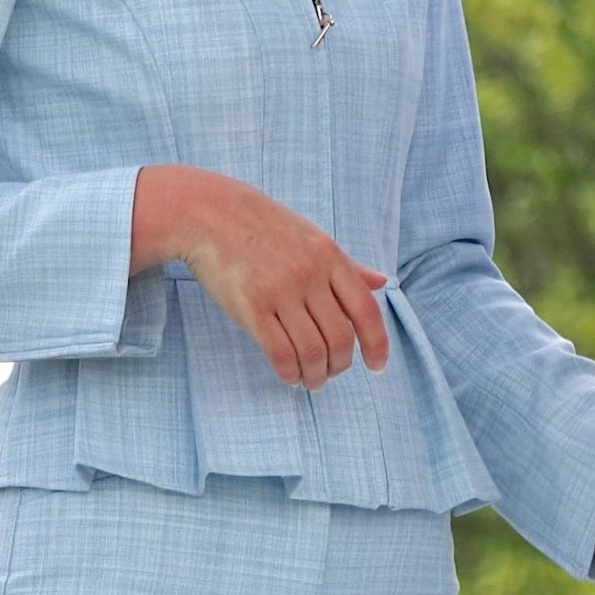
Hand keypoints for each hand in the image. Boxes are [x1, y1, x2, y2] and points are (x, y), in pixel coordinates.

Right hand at [132, 165, 390, 390]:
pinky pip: (279, 352)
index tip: (377, 366)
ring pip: (311, 351)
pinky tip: (289, 375)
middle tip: (331, 373)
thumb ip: (348, 266)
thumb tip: (382, 282)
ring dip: (315, 375)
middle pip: (340, 337)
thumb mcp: (314, 237)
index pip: (366, 309)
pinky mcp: (251, 307)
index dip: (377, 343)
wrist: (212, 214)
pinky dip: (289, 372)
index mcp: (331, 257)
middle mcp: (310, 275)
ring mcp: (280, 291)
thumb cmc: (266, 227)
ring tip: (311, 379)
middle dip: (340, 365)